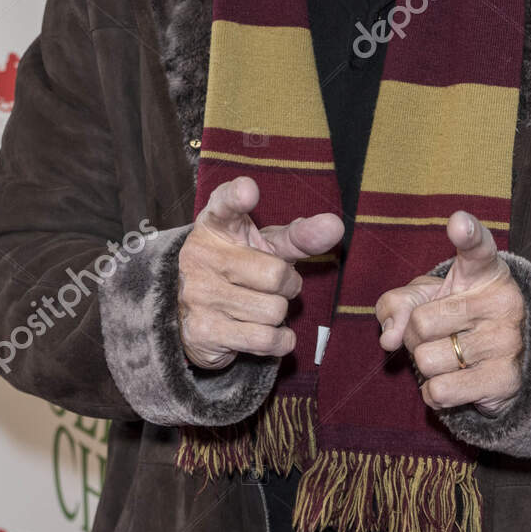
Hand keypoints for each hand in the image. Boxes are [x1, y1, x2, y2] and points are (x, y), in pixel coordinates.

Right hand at [177, 175, 343, 369]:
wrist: (194, 314)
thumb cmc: (241, 269)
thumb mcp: (266, 246)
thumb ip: (300, 236)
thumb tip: (336, 226)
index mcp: (217, 225)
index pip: (225, 205)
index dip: (238, 197)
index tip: (249, 190)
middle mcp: (202, 256)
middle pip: (276, 275)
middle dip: (287, 285)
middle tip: (272, 286)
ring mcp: (198, 294)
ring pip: (273, 311)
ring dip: (279, 314)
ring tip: (261, 307)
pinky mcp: (203, 332)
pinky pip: (264, 340)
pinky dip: (279, 341)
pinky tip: (270, 333)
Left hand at [375, 211, 524, 413]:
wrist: (498, 364)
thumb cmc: (452, 319)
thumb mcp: (422, 299)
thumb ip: (396, 304)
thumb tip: (388, 339)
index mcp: (483, 271)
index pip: (477, 247)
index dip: (467, 234)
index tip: (458, 224)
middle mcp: (502, 301)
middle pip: (421, 323)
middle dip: (414, 337)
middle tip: (438, 335)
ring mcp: (507, 341)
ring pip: (427, 360)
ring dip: (425, 366)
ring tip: (448, 357)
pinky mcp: (505, 379)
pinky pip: (440, 392)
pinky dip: (434, 393)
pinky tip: (454, 381)